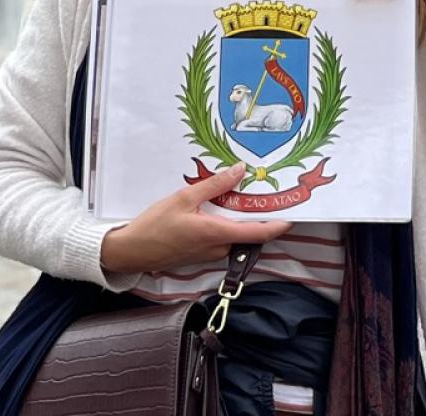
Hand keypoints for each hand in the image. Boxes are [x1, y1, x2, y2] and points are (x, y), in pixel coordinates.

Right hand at [100, 165, 290, 274]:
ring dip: (241, 221)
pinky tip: (219, 210)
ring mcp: (210, 255)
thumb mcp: (183, 198)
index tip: (294, 213)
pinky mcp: (201, 256)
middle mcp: (218, 248)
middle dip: (260, 216)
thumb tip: (240, 170)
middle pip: (250, 235)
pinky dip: (227, 226)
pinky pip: (222, 241)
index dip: (280, 224)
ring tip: (243, 197)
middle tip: (268, 194)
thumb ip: (215, 185)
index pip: (259, 233)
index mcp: (217, 234)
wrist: (131, 251)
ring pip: (235, 238)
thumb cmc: (154, 225)